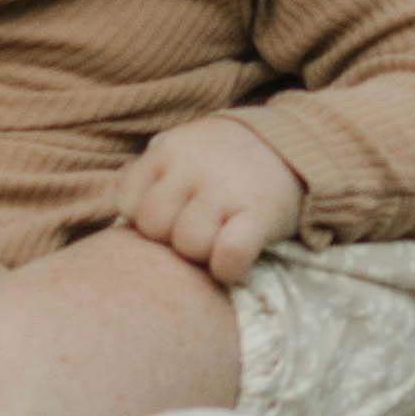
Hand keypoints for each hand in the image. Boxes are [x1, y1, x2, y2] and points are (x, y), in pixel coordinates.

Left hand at [113, 112, 309, 285]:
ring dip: (203, 254)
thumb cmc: (225, 160)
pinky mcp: (260, 214)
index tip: (171, 215)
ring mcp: (226, 190)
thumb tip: (121, 212)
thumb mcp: (183, 147)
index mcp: (167, 151)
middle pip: (153, 227)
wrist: (293, 146)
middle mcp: (193, 167)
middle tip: (196, 229)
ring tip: (219, 239)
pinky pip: (229, 256)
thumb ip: (151, 172)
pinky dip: (229, 269)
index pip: (127, 202)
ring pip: (189, 245)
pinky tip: (236, 261)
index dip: (145, 217)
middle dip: (171, 237)